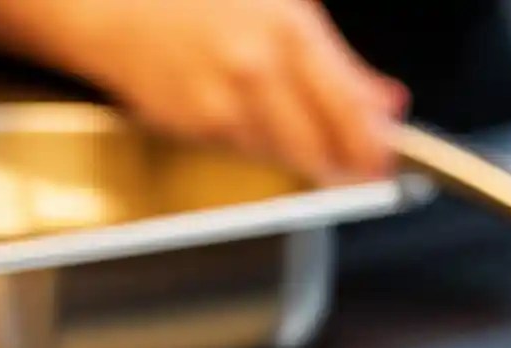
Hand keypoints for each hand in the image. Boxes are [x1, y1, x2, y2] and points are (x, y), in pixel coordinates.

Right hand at [47, 0, 407, 183]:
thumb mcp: (289, 12)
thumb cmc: (206, 3)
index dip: (374, 145)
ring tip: (288, 124)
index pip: (350, 108)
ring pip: (286, 156)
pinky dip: (259, 146)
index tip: (387, 164)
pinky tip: (247, 116)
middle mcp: (257, 68)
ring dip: (301, 155)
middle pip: (320, 145)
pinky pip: (247, 154)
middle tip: (358, 168)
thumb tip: (389, 104)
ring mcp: (224, 101)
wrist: (121, 4)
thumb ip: (345, 66)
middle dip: (345, 163)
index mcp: (290, 32)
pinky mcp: (196, 126)